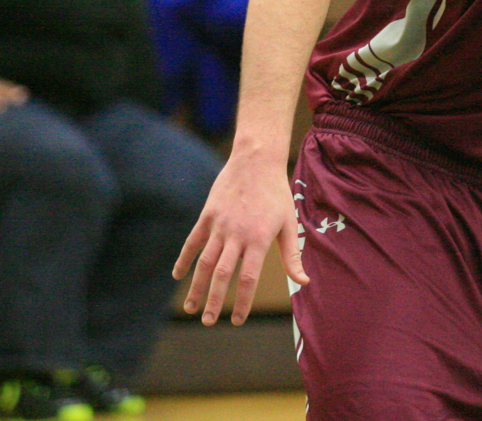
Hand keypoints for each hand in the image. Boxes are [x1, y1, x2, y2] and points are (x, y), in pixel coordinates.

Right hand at [173, 148, 308, 325]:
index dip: (242, 302)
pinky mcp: (207, 216)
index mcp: (259, 239)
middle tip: (208, 321)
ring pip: (204, 262)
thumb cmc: (277, 193)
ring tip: (191, 308)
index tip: (237, 320)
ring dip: (196, 287)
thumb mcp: (289, 223)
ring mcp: (219, 225)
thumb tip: (303, 282)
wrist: (256, 160)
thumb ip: (292, 255)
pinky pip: (192, 242)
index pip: (248, 278)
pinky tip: (177, 276)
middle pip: (221, 275)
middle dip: (214, 301)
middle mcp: (237, 235)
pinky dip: (184, 259)